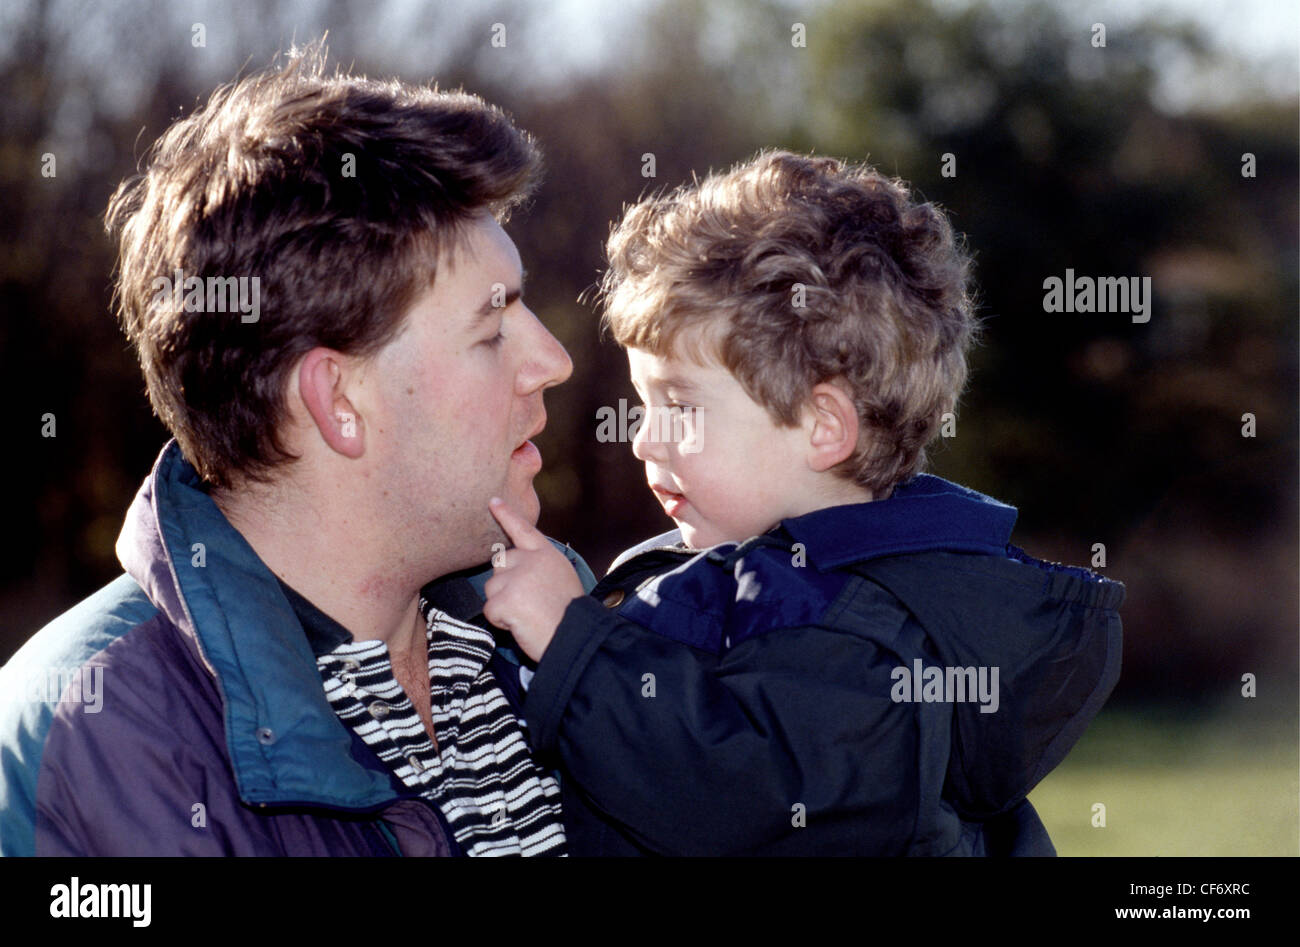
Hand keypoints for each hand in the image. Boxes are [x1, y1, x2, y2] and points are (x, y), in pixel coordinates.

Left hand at [482, 497, 584, 661]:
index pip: (523, 530)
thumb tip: (516, 567)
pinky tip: (521, 624)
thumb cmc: (570, 614)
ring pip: (492, 588)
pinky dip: (500, 621)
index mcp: (547, 555)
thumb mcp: (562, 578)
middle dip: (504, 582)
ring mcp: (517, 578)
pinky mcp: (505, 599)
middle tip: (528, 602)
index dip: (507, 516)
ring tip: (528, 614)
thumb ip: (540, 567)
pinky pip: (489, 609)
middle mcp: (531, 560)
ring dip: (502, 604)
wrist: (576, 636)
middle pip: (499, 564)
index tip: (493, 501)